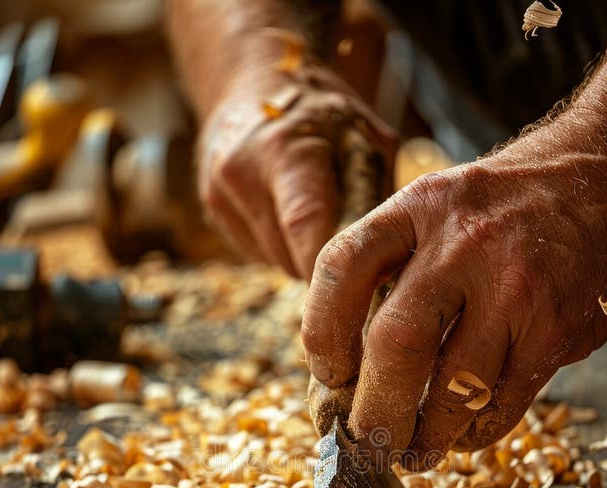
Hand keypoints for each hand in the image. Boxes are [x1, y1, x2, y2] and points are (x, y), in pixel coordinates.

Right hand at [198, 64, 395, 279]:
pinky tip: (288, 213)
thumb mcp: (365, 137)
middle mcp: (242, 172)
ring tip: (317, 219)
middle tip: (348, 246)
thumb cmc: (323, 113)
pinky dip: (281, 244)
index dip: (330, 265)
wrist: (255, 82)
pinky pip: (259, 251)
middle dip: (323, 263)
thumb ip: (377, 195)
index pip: (305, 225)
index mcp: (285, 150)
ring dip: (302, 254)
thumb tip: (393, 258)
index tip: (357, 284)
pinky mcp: (213, 208)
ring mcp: (220, 193)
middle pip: (291, 255)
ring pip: (275, 261)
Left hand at [302, 135, 606, 467]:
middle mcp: (463, 244)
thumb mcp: (439, 209)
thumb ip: (394, 269)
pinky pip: (502, 403)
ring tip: (414, 453)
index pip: (342, 268)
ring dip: (426, 436)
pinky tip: (462, 436)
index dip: (321, 332)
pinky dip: (475, 433)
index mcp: (418, 208)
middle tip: (367, 440)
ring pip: (452, 388)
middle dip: (375, 409)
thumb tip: (353, 371)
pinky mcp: (554, 329)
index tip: (327, 375)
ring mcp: (514, 288)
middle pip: (395, 343)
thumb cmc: (505, 210)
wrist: (605, 179)